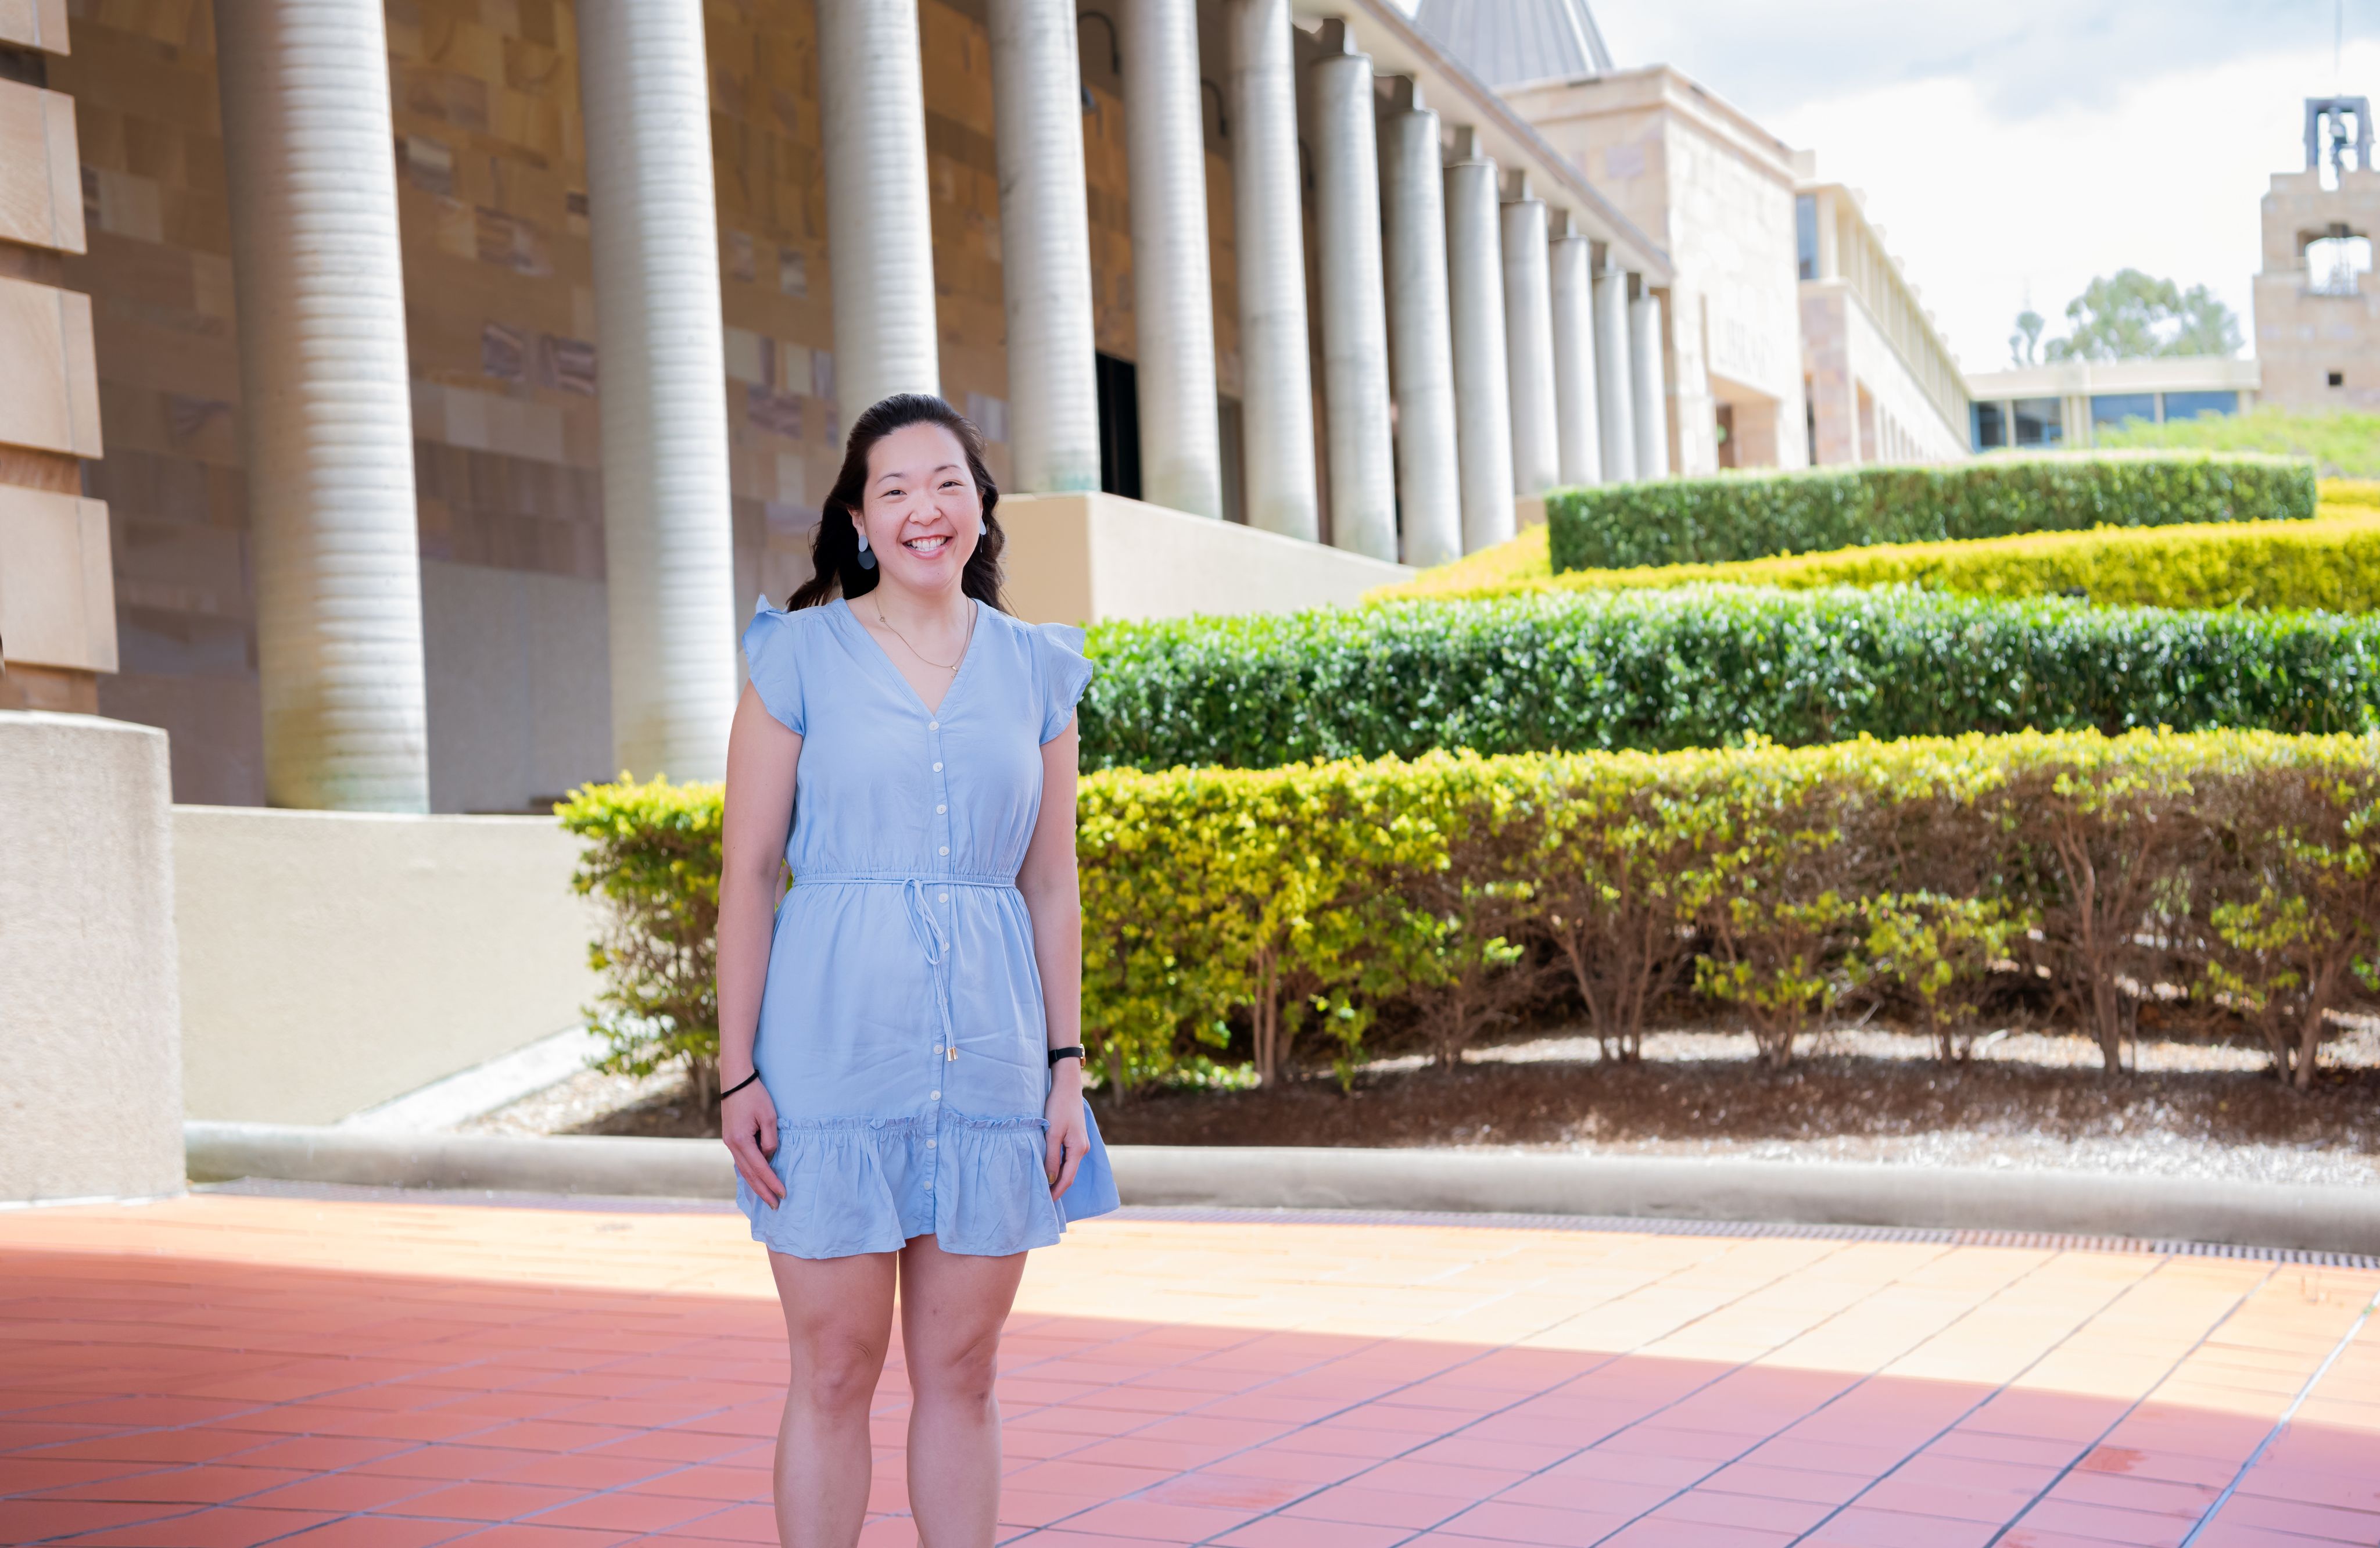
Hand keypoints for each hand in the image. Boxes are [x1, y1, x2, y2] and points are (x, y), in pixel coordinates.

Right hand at [722, 1075, 782, 1205]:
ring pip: (743, 1170)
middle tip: (775, 1206)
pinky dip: (749, 1173)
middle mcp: (732, 1145)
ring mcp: (729, 1142)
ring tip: (767, 1198)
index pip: (761, 1168)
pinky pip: (741, 1161)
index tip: (783, 1194)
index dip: (772, 1183)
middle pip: (749, 1175)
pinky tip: (756, 1180)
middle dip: (763, 1192)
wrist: (736, 1080)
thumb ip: (771, 1140)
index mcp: (741, 1141)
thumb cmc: (755, 1095)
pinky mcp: (730, 1138)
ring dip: (756, 1185)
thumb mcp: (769, 1116)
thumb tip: (769, 1157)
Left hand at [1043, 1062, 1086, 1201]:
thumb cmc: (1058, 1107)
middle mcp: (1082, 1149)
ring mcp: (1080, 1144)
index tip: (1045, 1204)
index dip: (1056, 1192)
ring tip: (1043, 1189)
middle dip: (1057, 1188)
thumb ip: (1051, 1157)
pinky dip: (1058, 1167)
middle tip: (1042, 1201)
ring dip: (1057, 1178)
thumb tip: (1050, 1180)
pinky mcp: (1075, 1138)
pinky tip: (1049, 1171)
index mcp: (1078, 1149)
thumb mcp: (1052, 1133)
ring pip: (1068, 1167)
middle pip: (1069, 1175)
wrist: (1066, 1086)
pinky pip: (1067, 1158)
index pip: (1067, 1178)